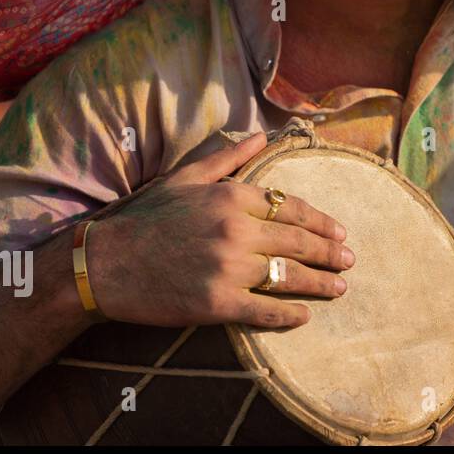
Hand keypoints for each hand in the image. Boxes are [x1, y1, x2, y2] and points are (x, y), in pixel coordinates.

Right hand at [86, 132, 353, 329]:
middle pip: (299, 242)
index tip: (339, 231)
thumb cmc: (144, 218)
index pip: (293, 207)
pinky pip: (265, 310)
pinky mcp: (217, 304)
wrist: (102, 265)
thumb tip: (263, 136)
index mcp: (233, 197)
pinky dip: (289, 315)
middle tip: (350, 259)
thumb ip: (229, 158)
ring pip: (289, 276)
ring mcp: (229, 268)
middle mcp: (237, 230)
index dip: (321, 221)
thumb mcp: (186, 177)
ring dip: (321, 283)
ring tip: (341, 287)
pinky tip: (305, 317)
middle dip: (330, 252)